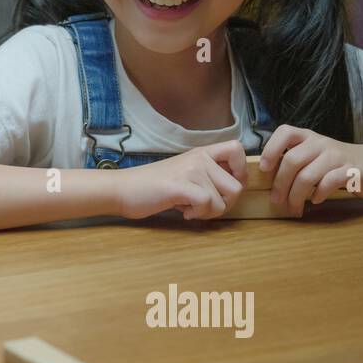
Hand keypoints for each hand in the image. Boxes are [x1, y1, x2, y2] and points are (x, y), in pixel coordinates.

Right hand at [114, 140, 246, 219]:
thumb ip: (206, 176)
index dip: (241, 171)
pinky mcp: (181, 185)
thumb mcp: (184, 174)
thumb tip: (233, 189)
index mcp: (200, 153)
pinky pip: (207, 204)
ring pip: (223, 199)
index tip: (225, 187)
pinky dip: (197, 214)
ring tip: (189, 209)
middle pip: (237, 186)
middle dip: (225, 204)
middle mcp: (199, 158)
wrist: (122, 189)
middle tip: (204, 207)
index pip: (237, 148)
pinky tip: (183, 212)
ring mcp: (190, 170)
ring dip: (209, 212)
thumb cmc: (152, 186)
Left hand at [259, 126, 362, 215]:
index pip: (285, 132)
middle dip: (280, 184)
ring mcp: (337, 156)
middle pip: (292, 160)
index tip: (264, 169)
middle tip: (277, 200)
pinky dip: (318, 194)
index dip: (271, 149)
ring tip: (294, 207)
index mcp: (308, 137)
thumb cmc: (337, 163)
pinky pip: (328, 183)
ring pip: (307, 175)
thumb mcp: (314, 155)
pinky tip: (316, 200)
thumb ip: (295, 161)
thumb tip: (268, 182)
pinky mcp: (351, 171)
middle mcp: (321, 143)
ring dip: (296, 195)